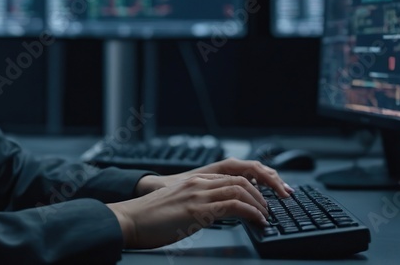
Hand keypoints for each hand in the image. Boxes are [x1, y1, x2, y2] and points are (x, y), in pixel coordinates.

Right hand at [108, 173, 269, 248]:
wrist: (128, 220)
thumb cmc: (147, 219)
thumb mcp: (177, 208)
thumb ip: (194, 207)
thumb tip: (209, 218)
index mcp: (193, 182)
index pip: (230, 177)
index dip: (250, 188)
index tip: (261, 200)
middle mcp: (198, 183)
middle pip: (241, 179)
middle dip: (262, 192)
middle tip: (271, 207)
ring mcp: (198, 194)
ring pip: (241, 189)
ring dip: (259, 203)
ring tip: (266, 216)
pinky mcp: (198, 209)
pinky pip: (234, 205)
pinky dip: (251, 212)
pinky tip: (257, 221)